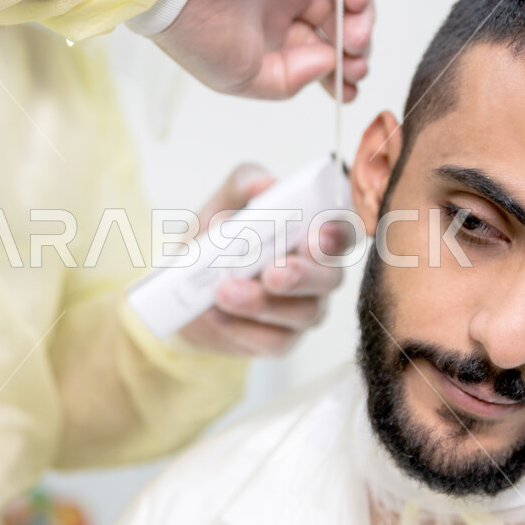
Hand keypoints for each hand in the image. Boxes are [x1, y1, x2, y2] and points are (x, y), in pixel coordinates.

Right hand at [151, 0, 374, 99]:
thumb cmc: (192, 25)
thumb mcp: (242, 77)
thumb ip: (290, 80)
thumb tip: (327, 65)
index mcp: (266, 25)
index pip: (315, 46)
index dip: (336, 70)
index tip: (347, 91)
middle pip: (338, 19)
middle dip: (353, 49)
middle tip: (355, 67)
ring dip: (361, 18)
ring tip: (354, 40)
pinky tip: (354, 2)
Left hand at [180, 164, 354, 355]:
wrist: (181, 288)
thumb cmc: (215, 239)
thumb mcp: (222, 204)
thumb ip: (244, 184)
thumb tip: (264, 185)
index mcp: (312, 235)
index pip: (343, 233)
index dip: (338, 235)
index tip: (316, 234)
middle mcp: (318, 274)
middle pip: (330, 278)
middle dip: (302, 276)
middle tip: (271, 273)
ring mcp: (303, 310)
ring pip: (303, 314)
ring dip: (263, 304)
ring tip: (225, 292)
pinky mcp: (282, 340)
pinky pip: (275, 341)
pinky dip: (244, 329)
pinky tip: (218, 315)